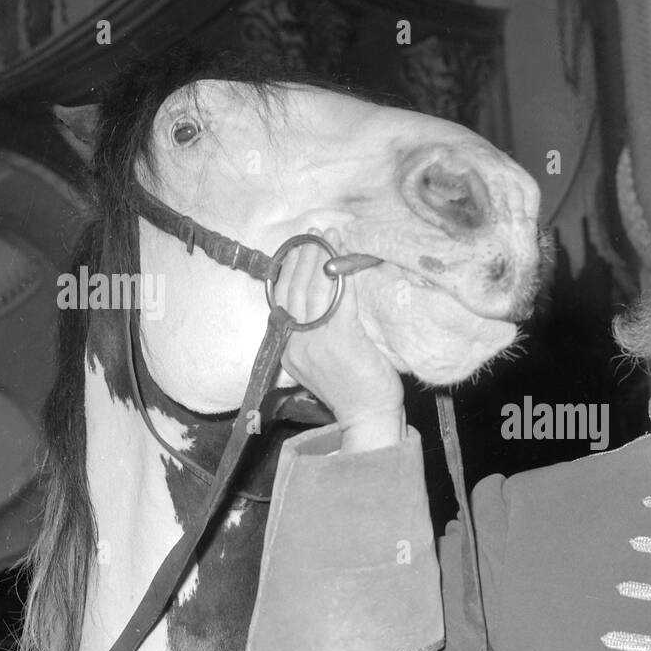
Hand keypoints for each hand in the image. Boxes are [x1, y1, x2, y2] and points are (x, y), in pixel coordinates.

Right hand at [271, 231, 404, 450]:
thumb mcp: (319, 360)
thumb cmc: (352, 387)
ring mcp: (317, 342)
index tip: (299, 246)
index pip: (282, 298)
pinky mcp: (342, 340)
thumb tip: (320, 296)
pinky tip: (347, 259)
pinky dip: (344, 276)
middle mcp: (295, 343)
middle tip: (315, 233)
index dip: (290, 268)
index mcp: (286, 348)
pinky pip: (341, 299)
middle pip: (296, 288)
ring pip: (316, 290)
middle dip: (305, 255)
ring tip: (330, 237)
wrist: (368, 416)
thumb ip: (313, 333)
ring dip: (323, 258)